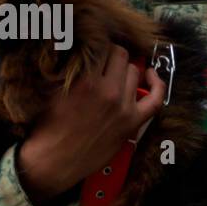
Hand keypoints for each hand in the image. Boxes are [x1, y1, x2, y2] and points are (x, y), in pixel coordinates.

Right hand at [16, 45, 164, 204]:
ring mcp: (123, 107)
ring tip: (114, 74)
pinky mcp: (132, 123)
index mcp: (85, 81)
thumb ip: (69, 67)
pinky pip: (156, 99)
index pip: (101, 46)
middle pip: (120, 55)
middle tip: (102, 61)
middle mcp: (107, 91)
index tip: (93, 46)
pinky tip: (151, 75)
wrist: (54, 160)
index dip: (97, 44)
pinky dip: (157, 84)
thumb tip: (78, 46)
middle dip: (111, 55)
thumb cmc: (49, 126)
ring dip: (124, 70)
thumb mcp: (52, 89)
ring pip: (134, 72)